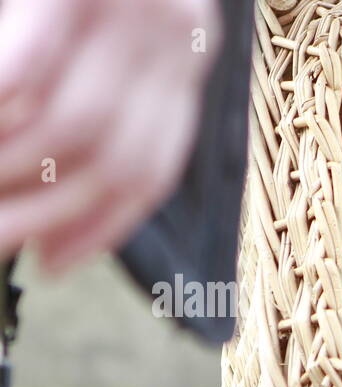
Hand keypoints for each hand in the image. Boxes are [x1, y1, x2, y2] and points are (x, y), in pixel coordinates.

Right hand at [0, 0, 219, 273]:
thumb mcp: (101, 33)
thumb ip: (94, 99)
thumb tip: (51, 206)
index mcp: (180, 54)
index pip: (150, 167)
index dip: (97, 225)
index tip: (53, 262)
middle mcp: (173, 32)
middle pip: (110, 158)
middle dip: (37, 211)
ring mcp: (133, 5)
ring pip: (71, 127)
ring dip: (9, 172)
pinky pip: (28, 73)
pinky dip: (0, 105)